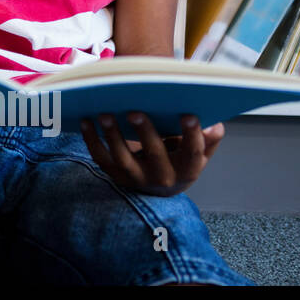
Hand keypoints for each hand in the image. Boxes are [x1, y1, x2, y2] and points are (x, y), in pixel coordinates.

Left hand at [81, 112, 223, 195]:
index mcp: (187, 169)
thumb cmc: (180, 161)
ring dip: (112, 135)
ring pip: (122, 158)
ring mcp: (135, 177)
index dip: (192, 134)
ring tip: (105, 114)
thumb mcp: (199, 154)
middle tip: (135, 111)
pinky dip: (91, 139)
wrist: (159, 188)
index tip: (189, 114)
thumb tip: (213, 126)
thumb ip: (208, 140)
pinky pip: (100, 157)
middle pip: (154, 154)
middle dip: (145, 132)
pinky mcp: (115, 174)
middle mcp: (161, 177)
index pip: (192, 153)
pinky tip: (86, 121)